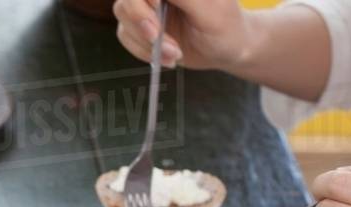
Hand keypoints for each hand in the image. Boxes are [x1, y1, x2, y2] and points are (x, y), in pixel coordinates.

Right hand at [113, 0, 250, 68]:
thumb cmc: (226, 28)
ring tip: (175, 54)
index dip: (143, 3)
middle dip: (143, 25)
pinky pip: (126, 36)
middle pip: (127, 2)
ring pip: (124, 19)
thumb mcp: (210, 12)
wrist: (226, 50)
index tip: (157, 16)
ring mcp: (147, 7)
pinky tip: (167, 57)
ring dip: (146, 43)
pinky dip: (144, 52)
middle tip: (162, 44)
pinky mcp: (141, 26)